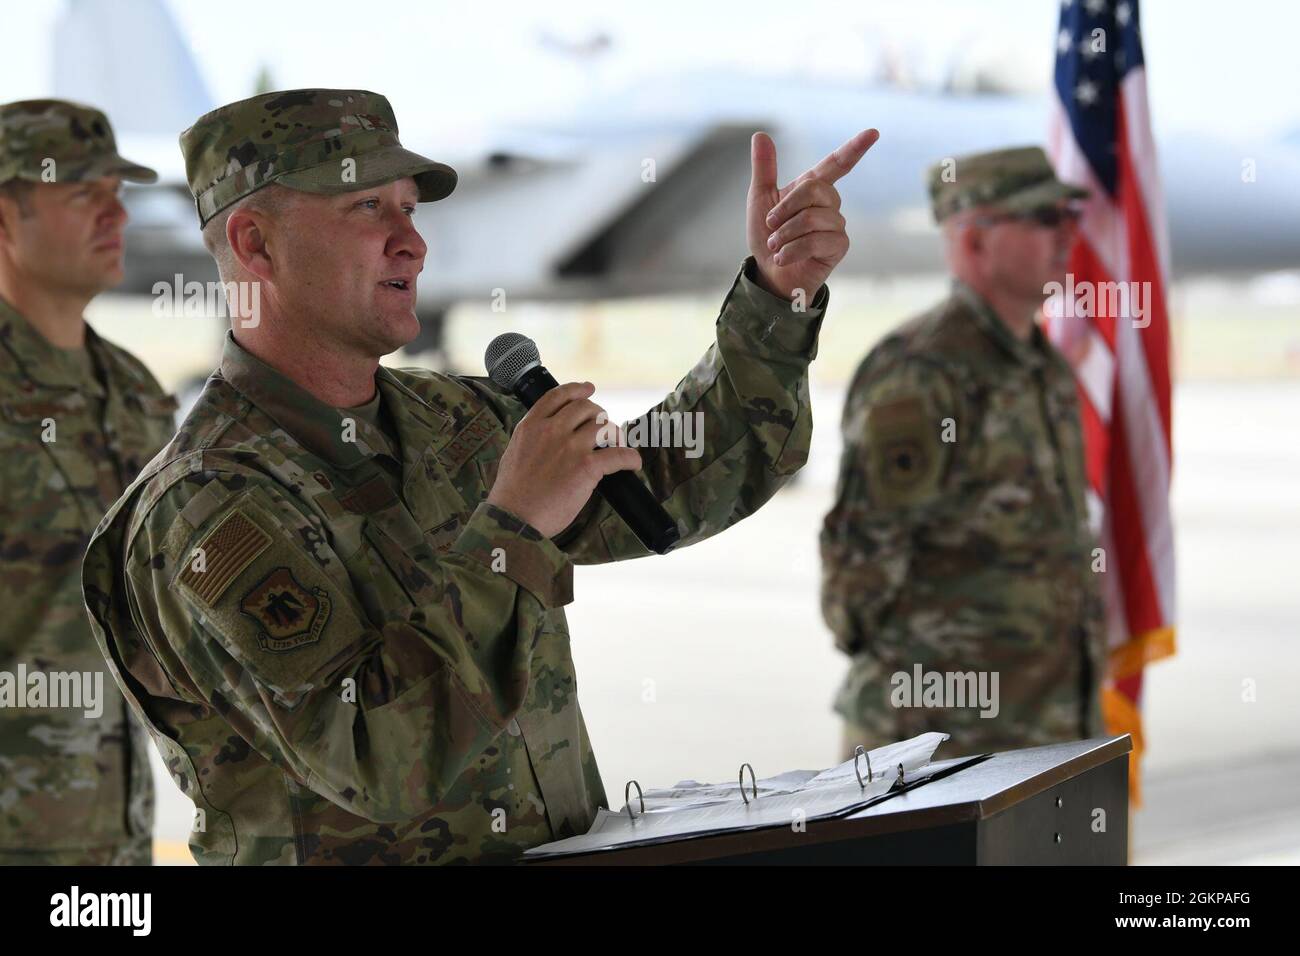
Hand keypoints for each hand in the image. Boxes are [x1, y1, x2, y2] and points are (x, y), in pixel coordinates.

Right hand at [487, 382, 640, 537]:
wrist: (514, 517)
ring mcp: (570, 447)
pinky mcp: (587, 467)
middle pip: (586, 408)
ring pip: (604, 427)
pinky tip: (633, 463)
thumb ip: (532, 438)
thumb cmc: (512, 494)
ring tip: (617, 445)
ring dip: (615, 435)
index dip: (578, 389)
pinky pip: (618, 454)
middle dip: (599, 415)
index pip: (558, 395)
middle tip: (603, 429)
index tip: (589, 388)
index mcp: (531, 426)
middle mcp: (551, 431)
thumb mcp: (514, 452)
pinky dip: (630, 458)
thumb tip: (547, 437)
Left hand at [747, 128, 878, 300]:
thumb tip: (760, 134)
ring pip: (813, 218)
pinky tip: (783, 258)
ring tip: (775, 246)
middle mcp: (829, 204)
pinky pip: (816, 241)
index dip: (855, 148)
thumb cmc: (768, 238)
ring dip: (785, 234)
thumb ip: (764, 169)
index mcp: (812, 188)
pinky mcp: (839, 246)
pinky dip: (792, 250)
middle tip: (770, 226)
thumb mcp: (760, 200)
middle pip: (814, 189)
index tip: (873, 132)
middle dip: (785, 208)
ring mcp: (837, 225)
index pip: (837, 164)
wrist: (770, 275)